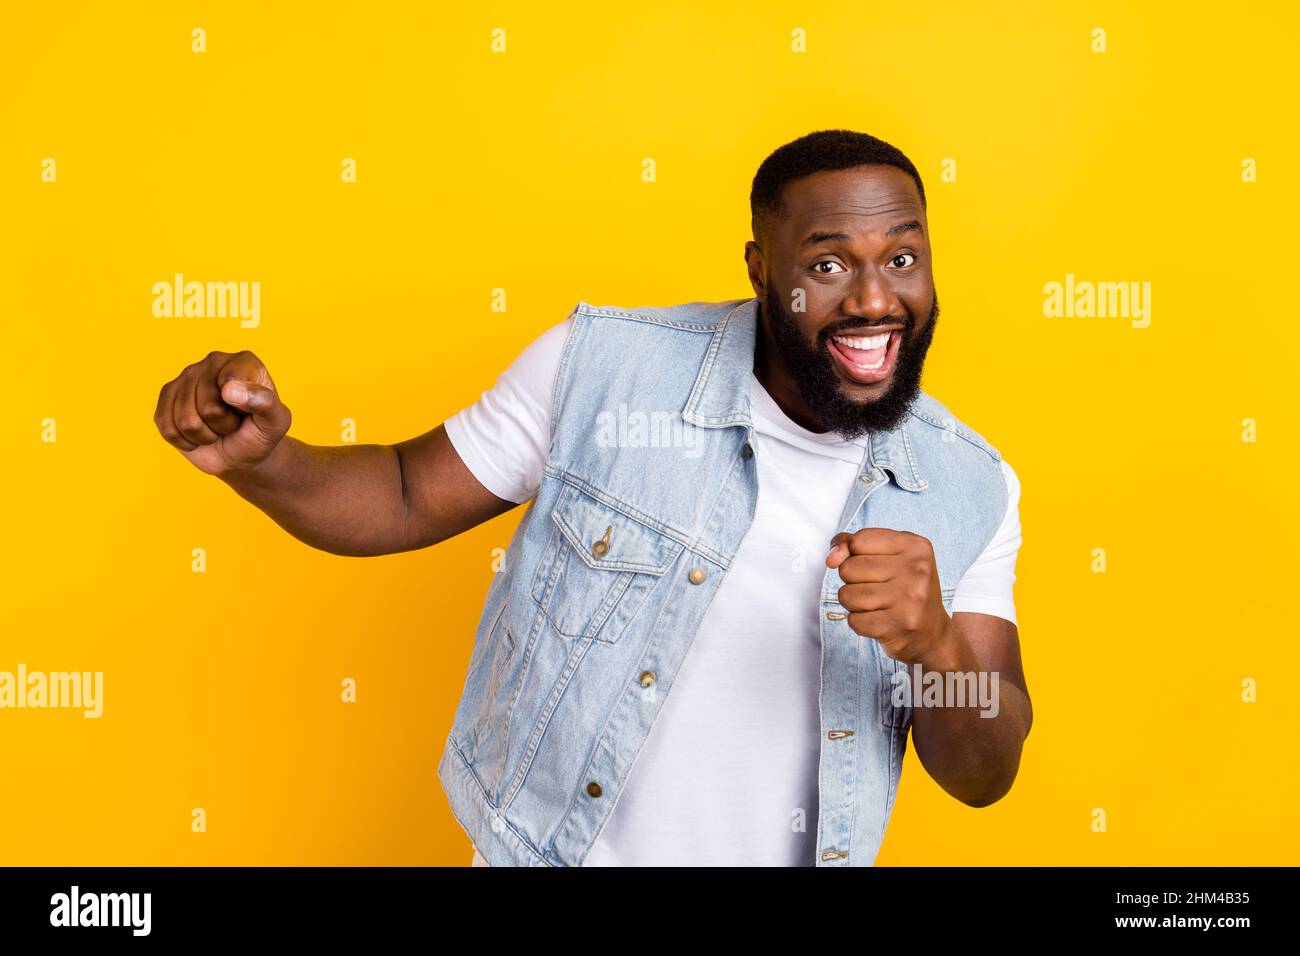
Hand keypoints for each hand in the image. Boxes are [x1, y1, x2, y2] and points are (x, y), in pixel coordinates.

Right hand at [153, 349, 291, 476]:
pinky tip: (198, 433)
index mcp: (243, 361)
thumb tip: (228, 389)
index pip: (231, 384)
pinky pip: (168, 428)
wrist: (242, 454)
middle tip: (233, 422)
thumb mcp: (275, 421)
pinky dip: (186, 441)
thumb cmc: (260, 433)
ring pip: (186, 421)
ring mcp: (186, 377)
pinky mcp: (167, 397)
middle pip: (208, 407)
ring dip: (205, 435)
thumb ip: (263, 402)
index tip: (250, 411)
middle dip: (223, 425)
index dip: (241, 409)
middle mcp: (212, 362)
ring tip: (216, 427)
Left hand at [826, 528, 956, 667]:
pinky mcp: (900, 626)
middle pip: (848, 568)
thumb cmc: (903, 589)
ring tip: (878, 605)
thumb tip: (831, 558)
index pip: (858, 540)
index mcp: (916, 546)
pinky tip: (880, 621)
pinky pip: (853, 620)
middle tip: (879, 589)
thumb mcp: (886, 556)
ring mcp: (910, 599)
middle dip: (853, 581)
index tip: (875, 566)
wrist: (933, 635)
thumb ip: (851, 544)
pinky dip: (860, 623)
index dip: (856, 555)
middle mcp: (917, 570)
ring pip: (846, 595)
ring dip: (854, 603)